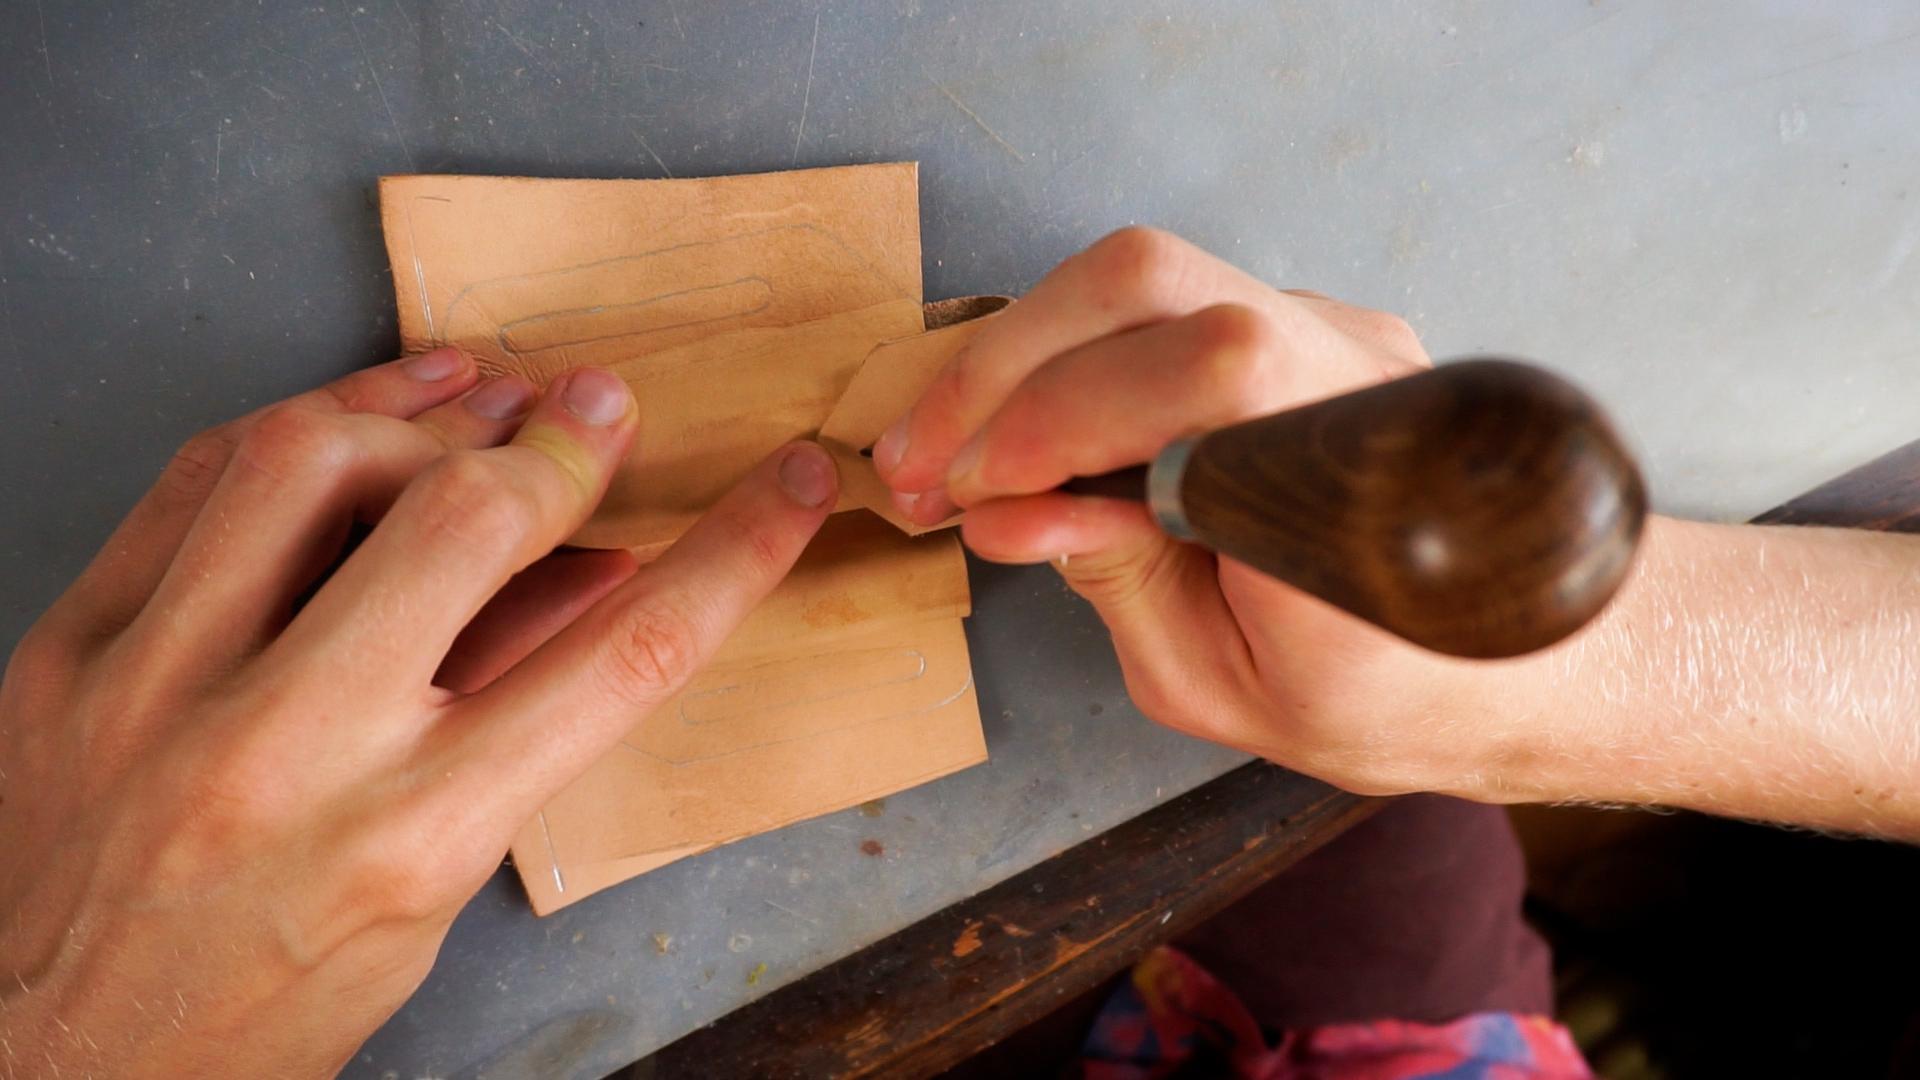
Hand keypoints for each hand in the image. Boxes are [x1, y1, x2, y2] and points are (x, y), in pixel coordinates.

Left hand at [0, 349, 839, 1074]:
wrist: (48, 1068)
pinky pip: (188, 485)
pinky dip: (289, 426)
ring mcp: (156, 692)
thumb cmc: (262, 1004)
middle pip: (465, 526)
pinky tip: (354, 413)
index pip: (618, 661)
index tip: (787, 486)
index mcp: (406, 843)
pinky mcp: (67, 655)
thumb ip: (513, 727)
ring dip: (418, 407)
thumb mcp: (429, 894)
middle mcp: (283, 756)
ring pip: (304, 463)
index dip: (730, 555)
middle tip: (601, 408)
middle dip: (559, 445)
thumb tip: (597, 577)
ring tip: (482, 391)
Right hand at [873, 227, 1521, 795]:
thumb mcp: (1226, 684)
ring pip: (1152, 277)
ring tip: (955, 445)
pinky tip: (1033, 430)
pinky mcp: (1313, 334)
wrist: (1538, 661)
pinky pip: (1172, 312)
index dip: (1052, 415)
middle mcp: (1352, 365)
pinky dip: (1077, 358)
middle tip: (919, 455)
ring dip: (1027, 350)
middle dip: (1005, 359)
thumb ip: (1116, 584)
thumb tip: (1001, 512)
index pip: (1192, 369)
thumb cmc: (1398, 696)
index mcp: (1351, 466)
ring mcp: (1338, 333)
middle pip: (1151, 278)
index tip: (963, 489)